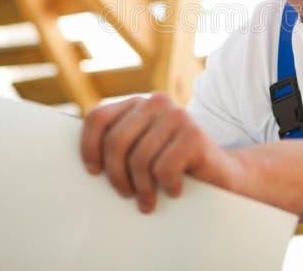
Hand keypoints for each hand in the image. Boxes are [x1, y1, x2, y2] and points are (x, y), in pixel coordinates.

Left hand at [80, 93, 236, 213]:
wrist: (222, 173)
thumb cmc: (174, 166)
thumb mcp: (141, 150)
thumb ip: (119, 145)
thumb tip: (79, 165)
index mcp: (137, 103)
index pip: (97, 118)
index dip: (88, 148)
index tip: (94, 173)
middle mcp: (156, 102)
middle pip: (116, 142)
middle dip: (117, 175)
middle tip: (126, 194)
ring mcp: (177, 115)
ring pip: (139, 159)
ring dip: (143, 188)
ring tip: (148, 201)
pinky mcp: (194, 134)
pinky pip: (164, 168)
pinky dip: (167, 186)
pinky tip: (174, 190)